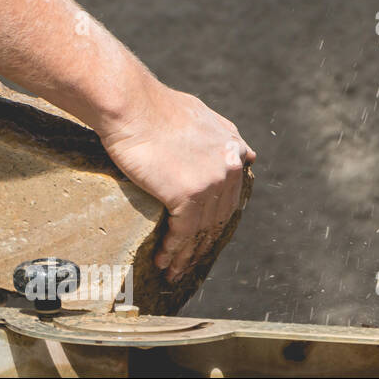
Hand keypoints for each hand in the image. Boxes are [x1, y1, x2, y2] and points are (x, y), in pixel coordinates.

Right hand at [98, 83, 254, 282]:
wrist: (131, 106)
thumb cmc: (153, 106)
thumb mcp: (200, 113)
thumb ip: (224, 135)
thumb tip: (247, 153)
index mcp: (233, 148)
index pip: (230, 194)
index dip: (216, 220)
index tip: (204, 237)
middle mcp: (228, 167)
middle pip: (218, 218)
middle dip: (202, 245)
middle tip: (186, 264)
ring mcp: (210, 182)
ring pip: (201, 230)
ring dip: (186, 256)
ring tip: (172, 272)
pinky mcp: (187, 194)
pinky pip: (182, 232)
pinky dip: (172, 250)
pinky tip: (161, 261)